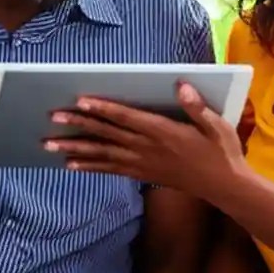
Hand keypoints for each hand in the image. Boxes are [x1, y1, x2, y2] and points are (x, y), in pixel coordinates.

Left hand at [44, 82, 248, 202]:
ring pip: (103, 154)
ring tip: (50, 144)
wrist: (223, 186)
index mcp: (163, 132)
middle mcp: (148, 148)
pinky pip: (110, 170)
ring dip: (76, 148)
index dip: (103, 109)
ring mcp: (142, 163)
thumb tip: (181, 86)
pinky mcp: (142, 174)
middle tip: (54, 118)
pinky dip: (89, 166)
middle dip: (79, 125)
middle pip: (107, 134)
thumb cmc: (220, 151)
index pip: (127, 118)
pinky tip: (71, 163)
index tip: (81, 101)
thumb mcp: (216, 126)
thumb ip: (196, 107)